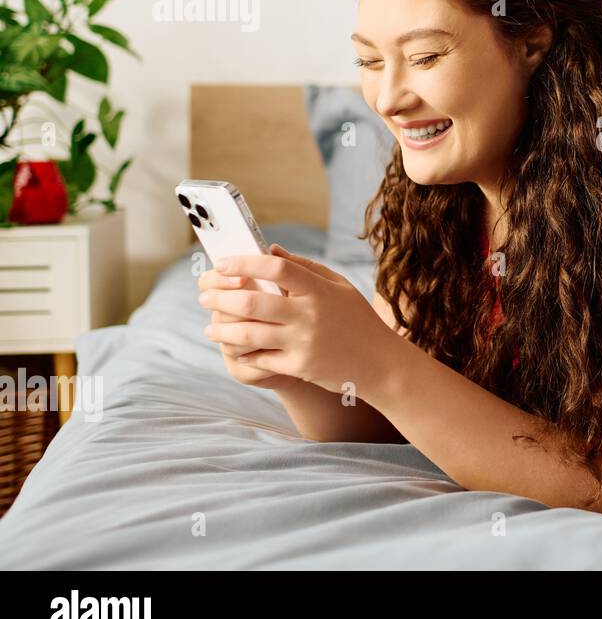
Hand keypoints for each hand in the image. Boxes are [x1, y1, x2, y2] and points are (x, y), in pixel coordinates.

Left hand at [197, 244, 398, 393]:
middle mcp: (310, 314)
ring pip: (248, 333)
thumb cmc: (358, 320)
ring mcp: (303, 342)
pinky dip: (242, 353)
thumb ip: (306, 268)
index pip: (275, 267)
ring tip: (211, 327)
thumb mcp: (339, 286)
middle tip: (204, 296)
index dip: (244, 263)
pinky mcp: (299, 367)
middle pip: (252, 301)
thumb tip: (271, 251)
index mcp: (319, 289)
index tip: (222, 263)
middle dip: (220, 297)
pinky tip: (233, 347)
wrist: (381, 363)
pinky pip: (260, 359)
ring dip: (222, 329)